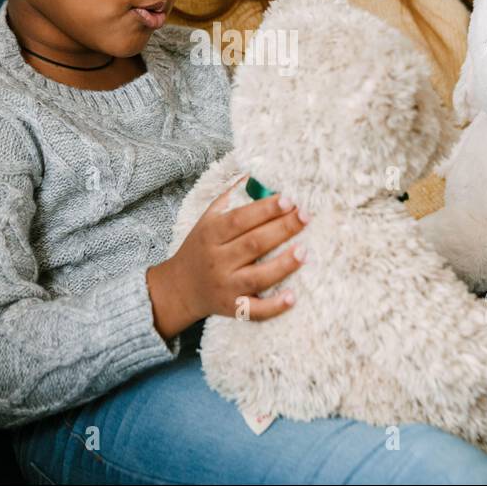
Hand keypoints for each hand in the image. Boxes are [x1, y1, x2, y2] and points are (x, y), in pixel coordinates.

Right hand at [150, 175, 309, 334]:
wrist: (180, 287)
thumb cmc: (202, 247)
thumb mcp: (208, 219)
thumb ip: (231, 198)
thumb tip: (257, 175)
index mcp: (211, 233)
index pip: (240, 219)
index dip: (265, 209)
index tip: (289, 199)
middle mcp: (217, 260)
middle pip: (252, 244)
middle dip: (282, 229)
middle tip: (306, 216)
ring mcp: (226, 286)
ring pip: (256, 277)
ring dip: (282, 265)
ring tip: (305, 251)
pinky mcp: (233, 308)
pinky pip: (255, 310)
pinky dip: (274, 306)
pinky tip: (293, 297)